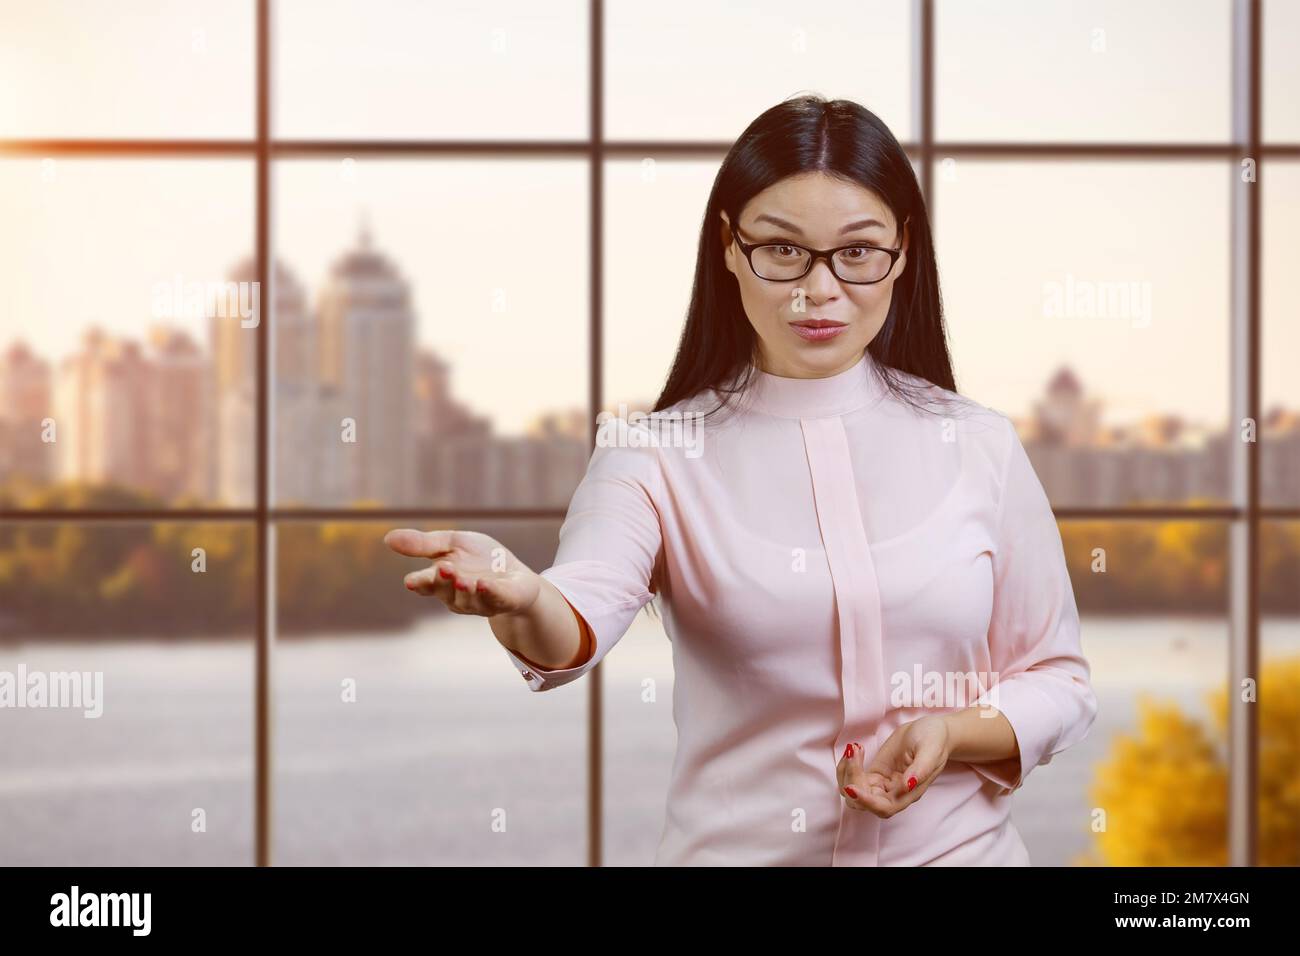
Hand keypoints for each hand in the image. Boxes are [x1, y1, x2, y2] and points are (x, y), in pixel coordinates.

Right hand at [383, 528, 540, 616]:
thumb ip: (422, 544)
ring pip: (467, 600)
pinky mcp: (502, 602)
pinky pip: (494, 600)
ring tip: (463, 579)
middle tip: (444, 568)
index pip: (424, 585)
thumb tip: (387, 539)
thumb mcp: (451, 543)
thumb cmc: (479, 559)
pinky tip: (484, 584)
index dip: (419, 583)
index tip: (412, 581)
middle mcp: (456, 595)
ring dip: (465, 590)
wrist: (514, 574)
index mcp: (440, 581)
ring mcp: (479, 602)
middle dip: (444, 582)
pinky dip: (488, 593)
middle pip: (444, 592)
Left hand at [835, 715, 951, 817]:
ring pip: (854, 791)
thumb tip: (907, 785)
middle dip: (852, 779)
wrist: (930, 731)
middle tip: (853, 752)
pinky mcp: (874, 773)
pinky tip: (856, 748)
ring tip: (853, 748)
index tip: (852, 787)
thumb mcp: (931, 750)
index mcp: (908, 794)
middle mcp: (893, 793)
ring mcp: (882, 783)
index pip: (883, 808)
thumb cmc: (934, 741)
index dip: (866, 801)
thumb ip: (920, 769)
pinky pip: (855, 777)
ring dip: (847, 772)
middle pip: (862, 801)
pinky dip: (849, 765)